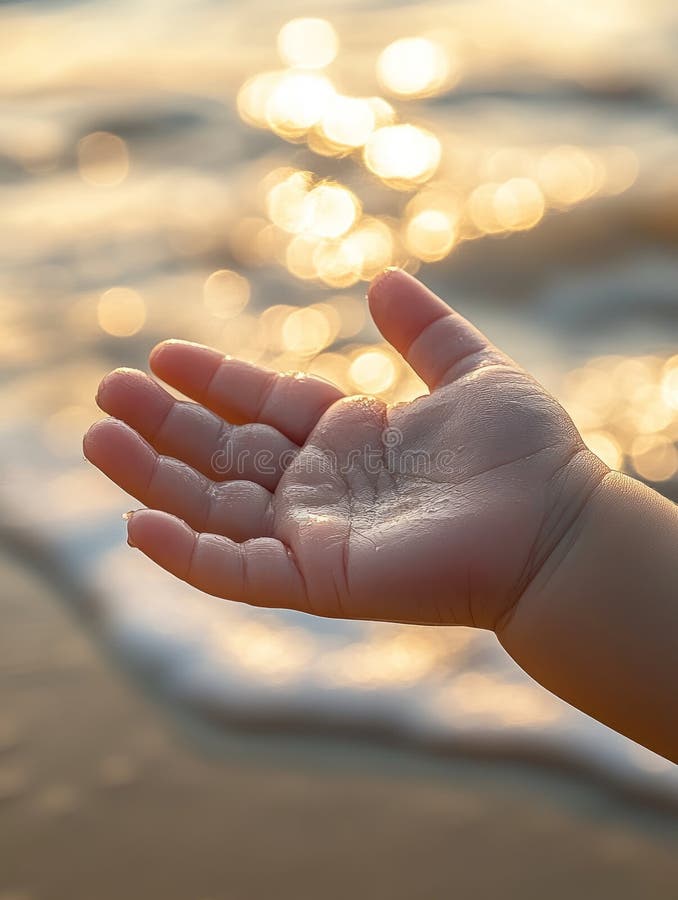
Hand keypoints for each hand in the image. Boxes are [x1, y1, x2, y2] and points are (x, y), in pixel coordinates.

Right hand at [84, 269, 605, 630]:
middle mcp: (323, 488)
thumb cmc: (526, 453)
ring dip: (154, 479)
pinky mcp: (318, 579)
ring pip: (213, 510)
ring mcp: (315, 536)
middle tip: (107, 393)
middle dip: (165, 424)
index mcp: (350, 437)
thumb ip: (424, 328)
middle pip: (223, 456)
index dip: (213, 380)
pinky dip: (185, 555)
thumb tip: (382, 279)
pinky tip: (137, 525)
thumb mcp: (471, 368)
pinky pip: (236, 572)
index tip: (161, 354)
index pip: (263, 405)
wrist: (557, 524)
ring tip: (99, 439)